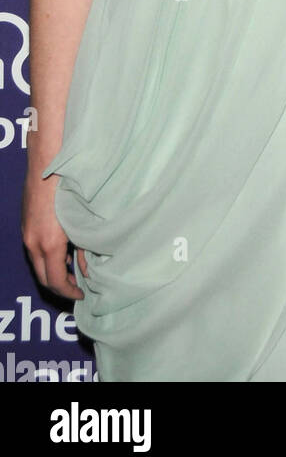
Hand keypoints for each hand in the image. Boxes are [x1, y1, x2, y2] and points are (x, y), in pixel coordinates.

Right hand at [21, 172, 83, 300]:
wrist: (50, 162)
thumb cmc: (71, 187)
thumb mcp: (83, 220)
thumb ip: (85, 247)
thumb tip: (89, 269)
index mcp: (49, 244)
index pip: (55, 282)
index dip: (69, 292)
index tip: (81, 294)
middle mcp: (33, 242)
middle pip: (43, 278)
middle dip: (59, 287)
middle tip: (76, 287)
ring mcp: (27, 233)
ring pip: (38, 264)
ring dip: (53, 271)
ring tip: (72, 269)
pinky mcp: (26, 224)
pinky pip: (34, 249)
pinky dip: (47, 257)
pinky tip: (62, 250)